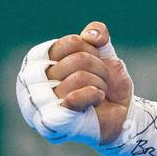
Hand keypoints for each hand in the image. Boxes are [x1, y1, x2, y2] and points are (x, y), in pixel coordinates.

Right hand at [45, 21, 132, 143]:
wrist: (121, 114)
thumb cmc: (107, 84)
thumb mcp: (105, 53)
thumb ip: (97, 35)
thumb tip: (91, 35)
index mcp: (43, 60)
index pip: (72, 43)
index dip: (92, 50)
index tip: (96, 61)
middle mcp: (35, 80)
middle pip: (78, 59)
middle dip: (100, 68)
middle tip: (101, 81)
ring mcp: (41, 101)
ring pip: (79, 77)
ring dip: (100, 84)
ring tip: (98, 93)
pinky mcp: (53, 120)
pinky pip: (74, 98)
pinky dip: (94, 95)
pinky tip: (96, 100)